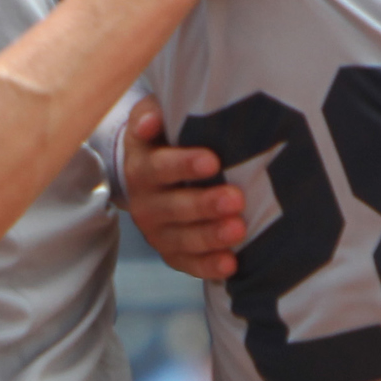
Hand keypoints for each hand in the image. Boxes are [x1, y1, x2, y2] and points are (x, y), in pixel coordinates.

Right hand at [122, 96, 245, 280]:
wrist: (153, 173)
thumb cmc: (166, 139)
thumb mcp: (154, 119)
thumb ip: (152, 115)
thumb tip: (151, 121)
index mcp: (141, 167)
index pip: (159, 167)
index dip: (183, 166)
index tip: (212, 161)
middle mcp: (145, 202)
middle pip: (172, 207)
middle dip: (204, 205)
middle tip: (235, 199)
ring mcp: (157, 231)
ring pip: (181, 239)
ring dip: (210, 236)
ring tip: (239, 229)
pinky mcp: (171, 252)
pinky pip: (187, 263)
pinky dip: (208, 266)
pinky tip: (231, 264)